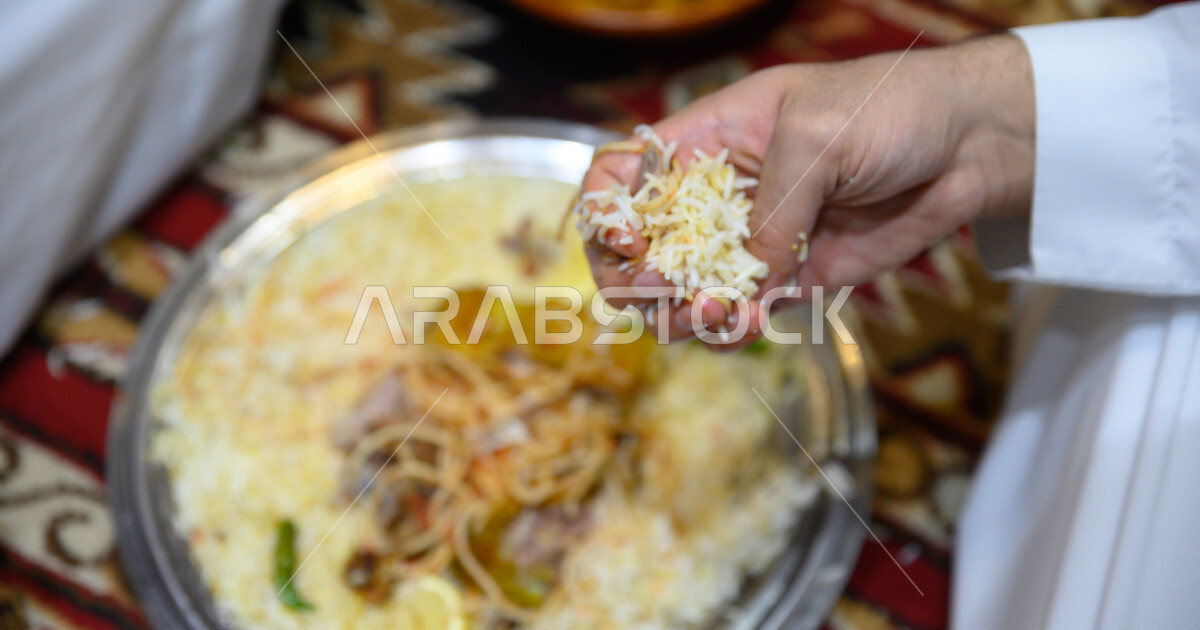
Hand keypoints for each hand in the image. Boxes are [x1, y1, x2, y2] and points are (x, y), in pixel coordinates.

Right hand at [582, 34, 1034, 348]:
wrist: (968, 144)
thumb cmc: (890, 108)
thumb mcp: (818, 135)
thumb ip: (774, 208)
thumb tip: (750, 277)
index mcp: (705, 140)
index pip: (621, 175)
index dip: (608, 213)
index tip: (633, 242)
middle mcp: (715, 195)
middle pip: (636, 249)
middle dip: (637, 282)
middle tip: (667, 296)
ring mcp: (749, 242)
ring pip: (681, 294)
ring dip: (682, 316)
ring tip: (714, 317)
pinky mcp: (788, 280)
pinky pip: (738, 317)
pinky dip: (731, 331)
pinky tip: (749, 325)